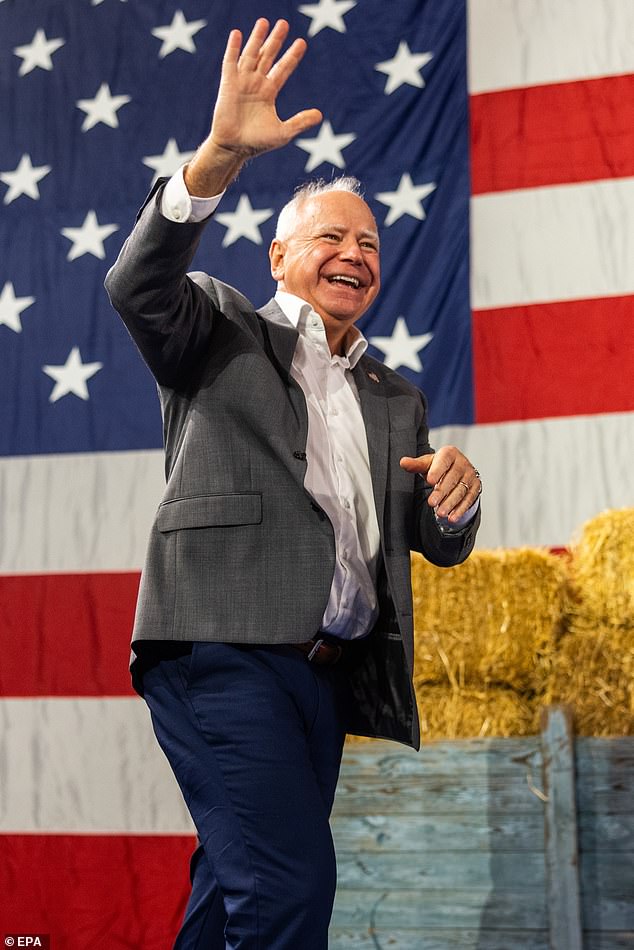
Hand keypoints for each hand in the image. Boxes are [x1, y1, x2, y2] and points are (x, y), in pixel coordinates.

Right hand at [185, 19, 321, 194]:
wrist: (234, 148)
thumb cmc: (257, 143)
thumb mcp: (283, 133)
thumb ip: (300, 122)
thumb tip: (320, 115)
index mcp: (269, 93)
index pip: (283, 69)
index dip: (292, 56)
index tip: (302, 42)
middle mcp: (256, 84)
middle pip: (268, 56)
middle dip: (276, 40)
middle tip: (284, 24)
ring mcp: (242, 82)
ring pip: (251, 55)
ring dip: (257, 38)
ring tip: (264, 22)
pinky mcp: (228, 85)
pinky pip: (230, 63)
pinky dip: (233, 48)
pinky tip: (237, 34)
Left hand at [400, 446, 480, 522]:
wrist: (457, 470)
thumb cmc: (439, 466)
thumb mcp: (427, 463)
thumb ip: (416, 464)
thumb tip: (403, 462)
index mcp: (450, 453)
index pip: (444, 461)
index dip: (437, 471)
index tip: (430, 481)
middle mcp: (462, 463)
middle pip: (452, 479)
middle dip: (442, 492)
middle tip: (431, 503)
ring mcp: (470, 476)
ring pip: (460, 491)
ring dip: (450, 504)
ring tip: (440, 513)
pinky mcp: (475, 488)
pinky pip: (468, 500)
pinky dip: (460, 510)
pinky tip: (452, 518)